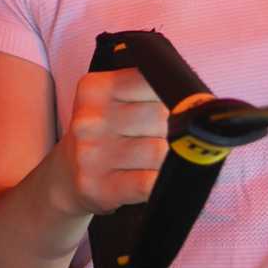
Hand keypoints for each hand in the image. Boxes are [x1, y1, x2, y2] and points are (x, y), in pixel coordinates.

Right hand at [52, 68, 166, 216]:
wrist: (67, 177)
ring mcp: (92, 155)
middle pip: (161, 117)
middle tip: (163, 137)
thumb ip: (148, 89)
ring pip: (160, 152)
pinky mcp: (99, 187)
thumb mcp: (112, 100)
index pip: (152, 81)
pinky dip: (162, 182)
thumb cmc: (105, 134)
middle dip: (173, 129)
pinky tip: (159, 179)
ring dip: (170, 158)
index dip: (172, 96)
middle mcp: (90, 120)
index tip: (173, 106)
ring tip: (158, 160)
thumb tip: (200, 102)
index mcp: (95, 88)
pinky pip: (149, 183)